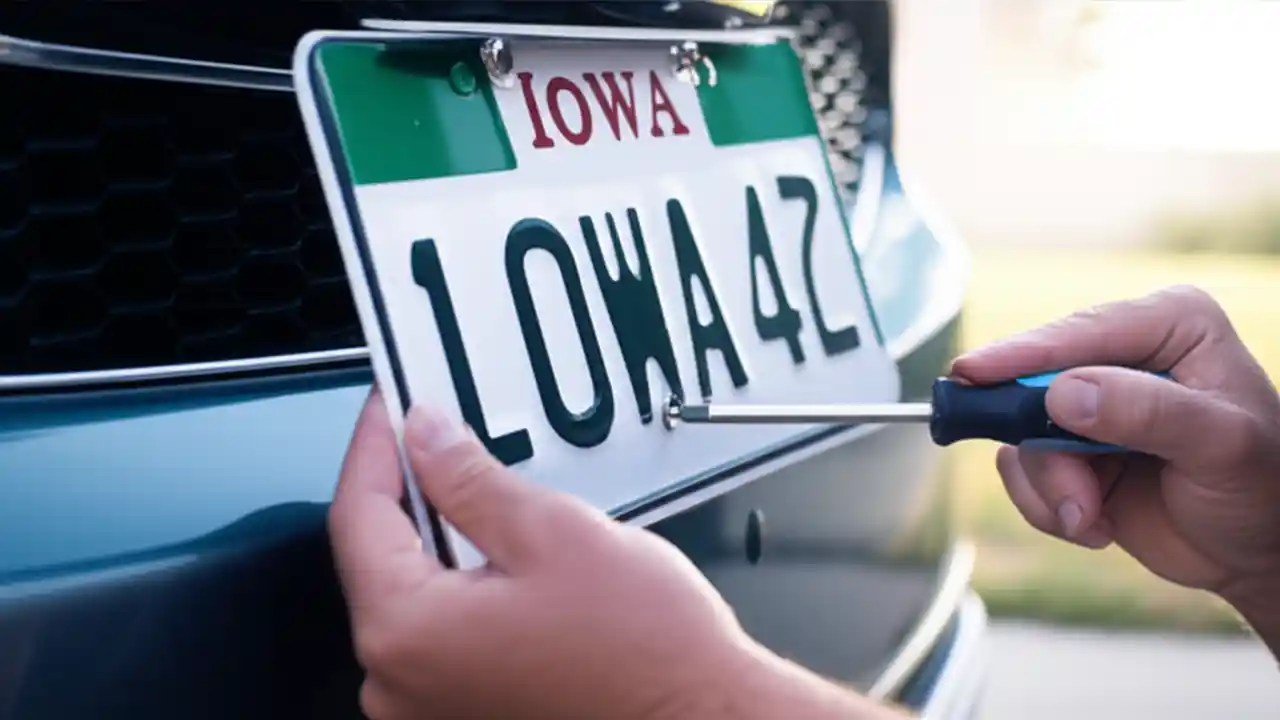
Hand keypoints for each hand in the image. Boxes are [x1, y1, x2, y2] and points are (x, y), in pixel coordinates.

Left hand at [328, 390, 902, 719]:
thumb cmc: (647, 653)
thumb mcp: (553, 533)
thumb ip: (470, 480)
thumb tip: (425, 437)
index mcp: (406, 635)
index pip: (357, 515)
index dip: (374, 446)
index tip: (392, 406)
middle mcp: (399, 687)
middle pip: (380, 561)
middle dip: (410, 493)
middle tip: (441, 435)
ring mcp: (428, 712)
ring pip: (414, 600)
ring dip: (439, 543)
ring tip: (484, 493)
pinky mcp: (463, 719)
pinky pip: (441, 639)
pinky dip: (461, 592)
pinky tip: (501, 561)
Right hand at [952, 286, 1279, 649]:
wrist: (1254, 550)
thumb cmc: (1261, 487)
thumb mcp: (1219, 445)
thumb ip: (1146, 412)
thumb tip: (1063, 394)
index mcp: (1168, 325)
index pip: (1081, 332)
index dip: (1023, 354)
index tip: (974, 373)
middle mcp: (1120, 356)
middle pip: (1035, 384)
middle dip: (1049, 449)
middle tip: (1076, 496)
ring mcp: (1089, 403)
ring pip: (1021, 435)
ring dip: (1055, 488)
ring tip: (1095, 517)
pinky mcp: (1066, 447)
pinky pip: (1019, 469)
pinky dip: (1048, 506)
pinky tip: (1094, 522)